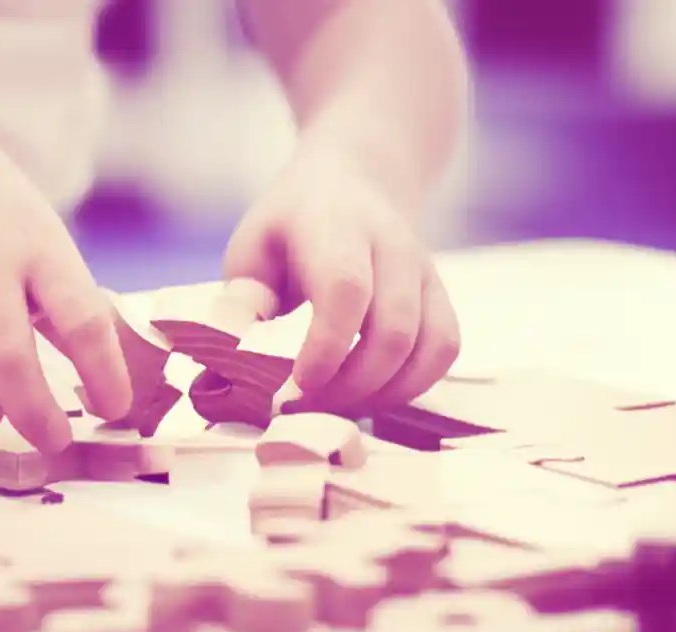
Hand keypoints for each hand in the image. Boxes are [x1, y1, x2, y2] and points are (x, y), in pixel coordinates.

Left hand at [223, 145, 459, 412]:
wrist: (355, 181)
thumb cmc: (292, 225)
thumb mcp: (253, 246)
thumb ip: (244, 298)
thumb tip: (232, 353)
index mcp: (336, 230)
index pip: (346, 290)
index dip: (326, 346)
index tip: (297, 385)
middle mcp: (392, 249)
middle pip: (394, 330)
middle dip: (350, 385)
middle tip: (305, 407)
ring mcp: (425, 273)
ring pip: (429, 347)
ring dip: (383, 393)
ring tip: (336, 405)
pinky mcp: (441, 297)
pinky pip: (443, 352)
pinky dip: (412, 386)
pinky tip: (370, 393)